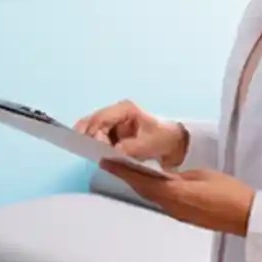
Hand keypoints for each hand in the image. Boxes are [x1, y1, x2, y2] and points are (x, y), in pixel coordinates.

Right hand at [74, 100, 188, 166]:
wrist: (174, 142)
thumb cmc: (163, 138)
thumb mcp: (148, 144)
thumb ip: (129, 148)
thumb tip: (113, 152)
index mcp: (125, 109)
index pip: (101, 118)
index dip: (95, 132)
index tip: (98, 148)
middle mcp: (116, 112)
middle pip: (93, 121)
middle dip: (88, 135)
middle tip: (87, 150)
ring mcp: (113, 121)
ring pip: (92, 127)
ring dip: (88, 139)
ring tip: (87, 151)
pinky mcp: (113, 131)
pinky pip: (97, 135)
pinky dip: (93, 142)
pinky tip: (90, 151)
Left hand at [98, 161, 255, 236]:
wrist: (247, 217)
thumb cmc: (230, 193)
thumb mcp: (203, 176)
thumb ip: (180, 176)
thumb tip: (166, 176)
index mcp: (174, 193)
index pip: (142, 180)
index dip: (123, 171)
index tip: (105, 161)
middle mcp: (170, 206)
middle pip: (143, 190)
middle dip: (127, 176)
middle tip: (111, 163)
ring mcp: (177, 214)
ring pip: (151, 196)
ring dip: (138, 184)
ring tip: (126, 170)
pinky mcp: (184, 217)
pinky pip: (162, 202)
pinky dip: (151, 191)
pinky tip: (151, 184)